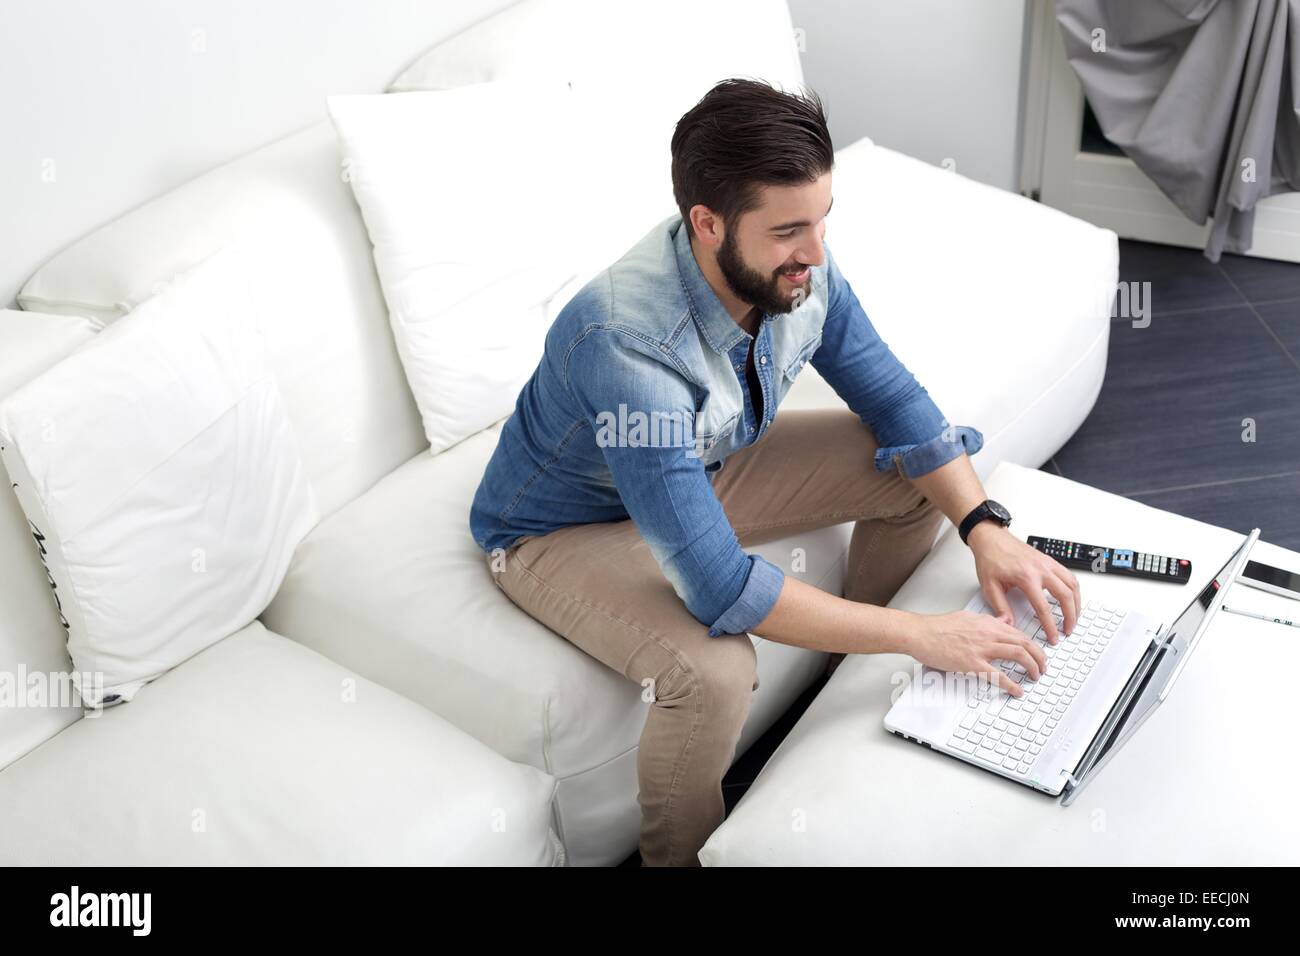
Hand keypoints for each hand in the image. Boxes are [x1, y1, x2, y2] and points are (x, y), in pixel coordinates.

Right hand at [909, 610, 1047, 697]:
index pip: (1019, 633)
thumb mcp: (968, 617)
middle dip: (1039, 657)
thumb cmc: (938, 627)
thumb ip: (988, 621)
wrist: (920, 633)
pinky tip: (1017, 691)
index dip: (1033, 646)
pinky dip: (1011, 685)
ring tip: (1036, 676)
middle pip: (1025, 643)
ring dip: (1032, 667)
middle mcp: (989, 633)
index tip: (1037, 654)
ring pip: (1018, 655)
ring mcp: (981, 648)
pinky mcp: (972, 663)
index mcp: (988, 623)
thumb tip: (1003, 621)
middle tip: (1042, 667)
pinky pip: (998, 675)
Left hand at [967, 523, 1080, 643]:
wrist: (991, 538)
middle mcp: (1041, 569)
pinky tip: (1071, 599)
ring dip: (1076, 603)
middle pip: (1066, 596)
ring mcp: (1048, 563)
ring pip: (1072, 585)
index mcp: (1026, 577)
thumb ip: (1000, 607)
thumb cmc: (990, 558)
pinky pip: (1069, 576)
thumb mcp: (989, 586)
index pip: (1044, 607)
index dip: (1050, 626)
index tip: (1053, 637)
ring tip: (1073, 618)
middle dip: (1070, 617)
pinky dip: (1074, 589)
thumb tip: (1009, 624)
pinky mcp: (1049, 560)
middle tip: (1068, 630)